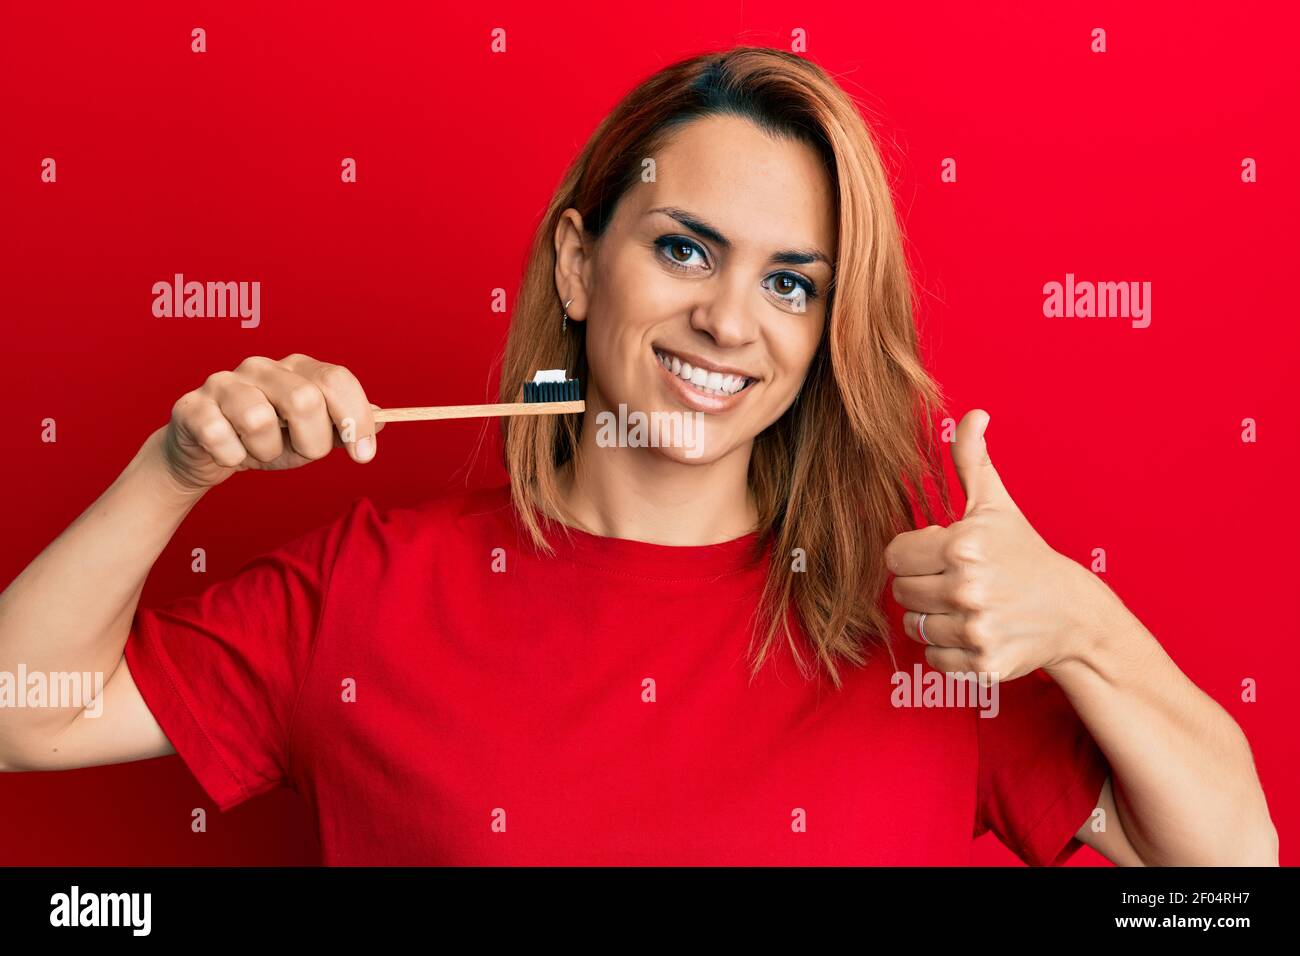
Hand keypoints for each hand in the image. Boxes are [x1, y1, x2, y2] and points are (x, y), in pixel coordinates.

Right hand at [159, 353, 383, 491]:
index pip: (337, 380)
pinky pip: (220, 438)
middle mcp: (262, 366)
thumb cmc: (266, 441)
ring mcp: (223, 382)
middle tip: (301, 453)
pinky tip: (229, 453)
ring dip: (266, 452)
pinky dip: (232, 457)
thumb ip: (344, 427)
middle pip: (304, 399)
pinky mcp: (192, 406)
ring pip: (259, 420)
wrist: (207, 454)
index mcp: (298, 369)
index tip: (363, 455)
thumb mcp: (312, 436)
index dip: (356, 418)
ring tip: (258, 450)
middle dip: (310, 441)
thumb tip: (385, 420)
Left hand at [883, 410, 1107, 682]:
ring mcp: (975, 628)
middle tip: (953, 581)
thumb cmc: (1024, 553)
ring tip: (965, 606)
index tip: (938, 554)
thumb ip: (972, 460)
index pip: (894, 555)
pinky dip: (947, 650)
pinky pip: (932, 658)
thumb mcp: (996, 505)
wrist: (1071, 612)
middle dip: (921, 585)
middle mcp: (966, 588)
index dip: (912, 554)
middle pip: (900, 592)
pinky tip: (973, 631)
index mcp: (962, 545)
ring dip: (932, 618)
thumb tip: (974, 415)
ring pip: (913, 626)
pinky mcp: (982, 663)